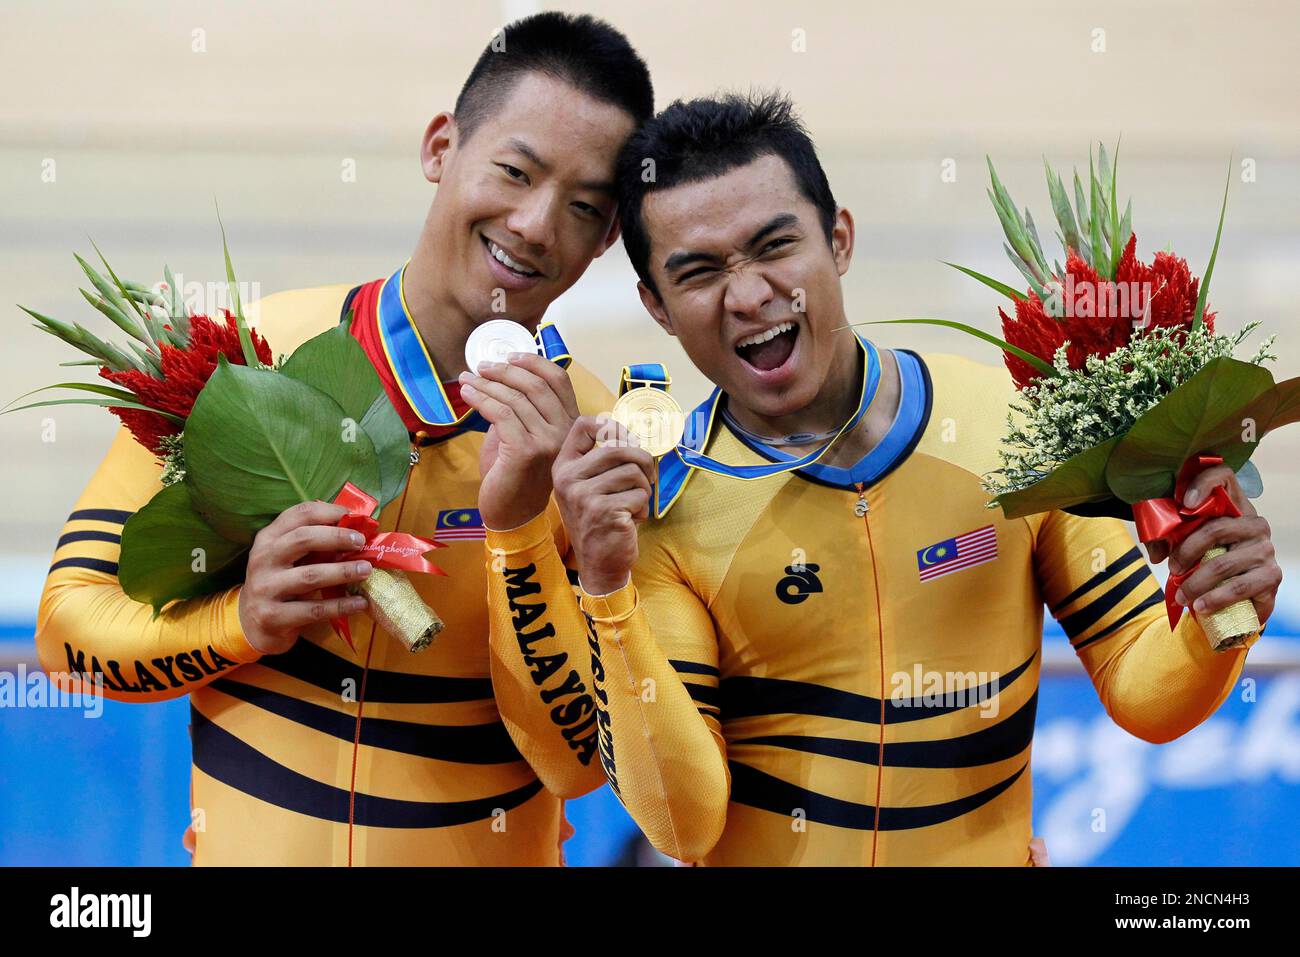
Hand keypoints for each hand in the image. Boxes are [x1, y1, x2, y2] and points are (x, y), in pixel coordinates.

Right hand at [238, 500, 373, 653]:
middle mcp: (263, 559)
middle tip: (361, 542)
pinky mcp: (272, 617)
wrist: (251, 625)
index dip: (329, 512)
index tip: (353, 517)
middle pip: (302, 539)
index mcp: (268, 538)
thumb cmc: (278, 584)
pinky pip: (313, 610)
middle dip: (337, 537)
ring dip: (343, 572)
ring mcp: (265, 588)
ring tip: (366, 570)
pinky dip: (340, 605)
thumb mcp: (287, 558)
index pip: (298, 515)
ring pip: (310, 576)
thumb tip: (356, 530)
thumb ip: (312, 543)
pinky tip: (359, 603)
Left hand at [458, 352, 579, 529]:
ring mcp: (549, 442)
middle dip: (505, 370)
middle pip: (536, 384)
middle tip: (481, 367)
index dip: (534, 362)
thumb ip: (521, 409)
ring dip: (487, 384)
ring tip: (467, 380)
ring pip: (515, 398)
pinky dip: (481, 400)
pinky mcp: (526, 451)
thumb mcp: (523, 435)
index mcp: (571, 425)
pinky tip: (468, 395)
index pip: (559, 380)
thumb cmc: (515, 475)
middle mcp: (566, 432)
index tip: (510, 356)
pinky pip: (502, 414)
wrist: (513, 515)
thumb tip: (500, 378)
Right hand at [552, 415, 655, 595]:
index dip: (614, 427)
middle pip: (619, 446)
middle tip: (647, 477)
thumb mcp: (591, 486)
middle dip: (643, 461)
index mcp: (563, 466)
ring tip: (631, 506)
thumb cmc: (602, 520)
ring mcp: (583, 495)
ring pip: (633, 472)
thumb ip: (603, 459)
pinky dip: (642, 509)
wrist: (599, 563)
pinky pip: (639, 495)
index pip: (585, 424)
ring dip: (643, 490)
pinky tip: (628, 521)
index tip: (627, 443)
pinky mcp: (602, 511)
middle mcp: (568, 478)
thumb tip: (631, 434)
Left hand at [1145, 464, 1281, 624]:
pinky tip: (1200, 607)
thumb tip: (1154, 553)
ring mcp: (1265, 549)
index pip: (1225, 477)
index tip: (1183, 503)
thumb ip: (1166, 540)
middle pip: (1216, 528)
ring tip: (1181, 596)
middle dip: (1186, 552)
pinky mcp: (1271, 576)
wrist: (1235, 602)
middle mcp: (1254, 524)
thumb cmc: (1206, 565)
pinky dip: (1214, 599)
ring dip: (1194, 583)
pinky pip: (1237, 587)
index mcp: (1233, 507)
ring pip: (1222, 563)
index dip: (1203, 483)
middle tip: (1172, 569)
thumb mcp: (1185, 547)